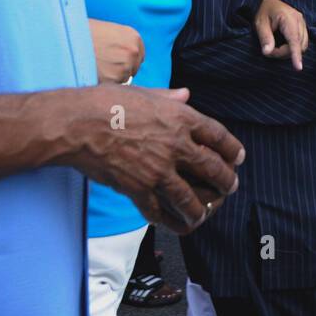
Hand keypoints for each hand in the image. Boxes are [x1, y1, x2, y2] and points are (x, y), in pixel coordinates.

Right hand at [66, 85, 244, 234]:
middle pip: (213, 169)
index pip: (219, 137)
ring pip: (191, 198)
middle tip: (230, 187)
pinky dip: (170, 221)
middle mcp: (176, 145)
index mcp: (181, 118)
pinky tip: (175, 223)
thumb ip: (169, 97)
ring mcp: (158, 170)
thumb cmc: (107, 103)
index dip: (233, 150)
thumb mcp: (144, 92)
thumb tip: (186, 94)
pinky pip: (160, 212)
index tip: (238, 158)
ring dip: (202, 209)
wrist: (77, 124)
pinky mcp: (138, 190)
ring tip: (205, 213)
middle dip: (226, 182)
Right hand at [90, 19, 144, 83]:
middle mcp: (133, 50)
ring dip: (111, 76)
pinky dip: (104, 82)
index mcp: (133, 36)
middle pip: (133, 68)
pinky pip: (113, 85)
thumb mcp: (109, 32)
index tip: (114, 59)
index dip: (126, 59)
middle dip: (120, 69)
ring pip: (123, 78)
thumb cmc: (84, 34)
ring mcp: (126, 64)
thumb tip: (128, 59)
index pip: (138, 55)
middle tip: (103, 64)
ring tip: (96, 65)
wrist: (68, 39)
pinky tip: (94, 71)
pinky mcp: (115, 77)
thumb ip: (122, 44)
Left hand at [254, 0, 308, 69]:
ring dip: (290, 51)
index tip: (298, 68)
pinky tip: (283, 45)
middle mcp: (299, 20)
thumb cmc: (264, 11)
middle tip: (269, 50)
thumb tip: (268, 52)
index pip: (294, 40)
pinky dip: (294, 47)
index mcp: (288, 18)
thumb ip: (265, 38)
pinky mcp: (302, 26)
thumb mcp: (260, 23)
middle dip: (285, 53)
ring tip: (275, 47)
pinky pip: (302, 41)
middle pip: (299, 45)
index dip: (296, 55)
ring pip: (302, 45)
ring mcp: (302, 22)